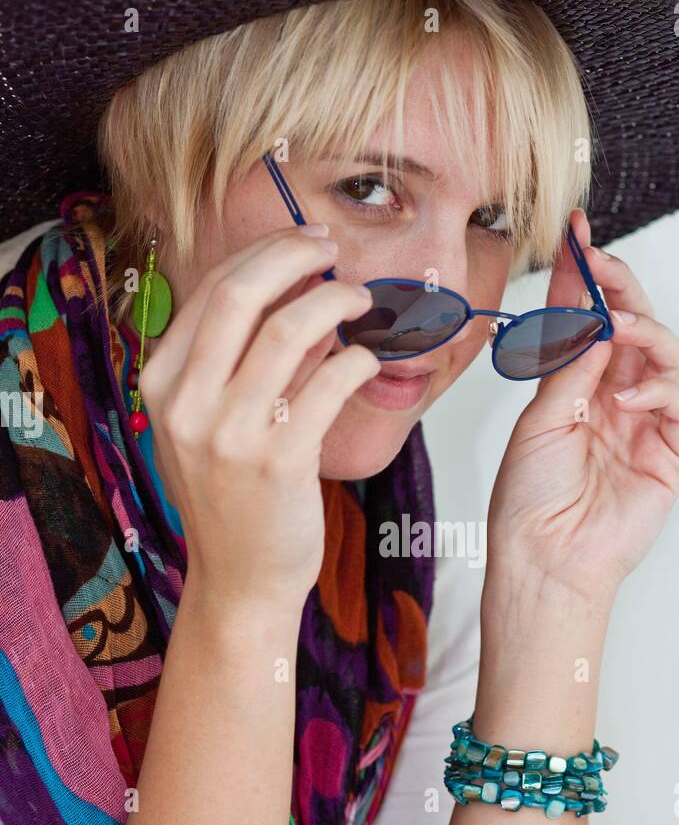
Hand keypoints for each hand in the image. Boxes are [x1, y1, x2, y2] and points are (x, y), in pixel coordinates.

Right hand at [137, 228, 378, 609]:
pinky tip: (369, 361)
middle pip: (240, 294)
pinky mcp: (278, 462)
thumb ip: (250, 361)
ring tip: (362, 302)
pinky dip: (357, 360)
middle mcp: (187, 404)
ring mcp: (230, 433)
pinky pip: (328, 383)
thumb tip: (306, 296)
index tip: (305, 245)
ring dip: (336, 302)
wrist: (240, 580)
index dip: (265, 254)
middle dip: (293, 256)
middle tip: (332, 254)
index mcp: (162, 384)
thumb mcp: (216, 423)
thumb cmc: (233, 498)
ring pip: (290, 330)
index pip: (212, 290)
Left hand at [484, 208, 678, 604]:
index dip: (582, 276)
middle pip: (630, 324)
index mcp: (574, 385)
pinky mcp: (670, 451)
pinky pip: (677, 402)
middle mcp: (611, 395)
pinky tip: (626, 395)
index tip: (573, 235)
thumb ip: (571, 366)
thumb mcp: (540, 418)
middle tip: (599, 261)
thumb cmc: (529, 497)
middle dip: (618, 286)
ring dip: (642, 330)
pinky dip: (656, 388)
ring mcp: (644, 421)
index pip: (585, 318)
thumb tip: (596, 318)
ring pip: (663, 352)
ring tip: (615, 328)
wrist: (544, 557)